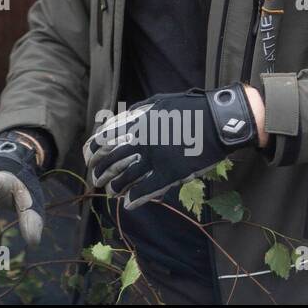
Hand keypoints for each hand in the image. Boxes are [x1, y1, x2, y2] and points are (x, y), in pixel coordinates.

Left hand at [83, 85, 258, 209]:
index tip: (89, 158)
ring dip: (115, 187)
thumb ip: (136, 113)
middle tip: (95, 179)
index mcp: (137, 122)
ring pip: (127, 176)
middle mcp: (142, 140)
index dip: (94, 150)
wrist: (218, 120)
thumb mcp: (157, 103)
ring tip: (110, 192)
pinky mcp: (171, 172)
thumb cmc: (189, 109)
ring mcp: (156, 157)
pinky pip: (148, 189)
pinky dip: (136, 198)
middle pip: (112, 160)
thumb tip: (118, 122)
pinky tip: (129, 204)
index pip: (106, 138)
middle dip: (100, 171)